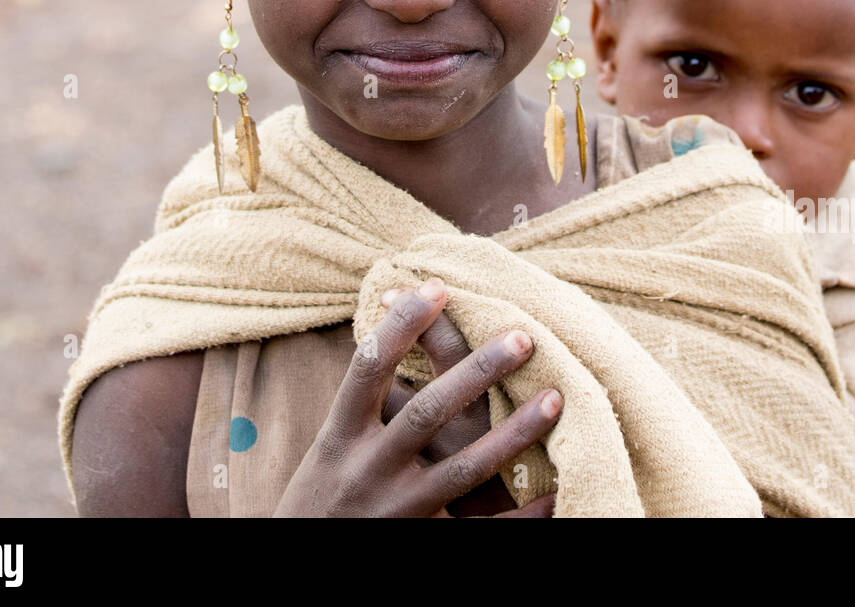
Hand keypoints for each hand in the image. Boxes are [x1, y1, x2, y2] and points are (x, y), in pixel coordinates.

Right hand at [272, 278, 561, 516]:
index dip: (401, 324)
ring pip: (463, 469)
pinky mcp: (421, 543)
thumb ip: (362, 399)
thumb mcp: (330, 446)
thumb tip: (395, 318)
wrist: (298, 569)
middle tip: (523, 337)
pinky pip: (482, 532)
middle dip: (477, 373)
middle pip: (427, 412)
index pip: (369, 367)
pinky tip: (556, 490)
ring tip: (555, 399)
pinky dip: (523, 515)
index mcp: (340, 436)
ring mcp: (397, 510)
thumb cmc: (326, 494)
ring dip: (513, 433)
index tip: (437, 285)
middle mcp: (366, 471)